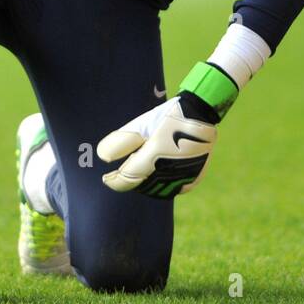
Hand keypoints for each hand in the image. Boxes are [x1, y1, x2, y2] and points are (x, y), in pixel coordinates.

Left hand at [97, 94, 219, 198]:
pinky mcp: (194, 178)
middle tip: (125, 169)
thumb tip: (102, 156)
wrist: (200, 113)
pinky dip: (164, 184)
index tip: (107, 178)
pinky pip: (175, 188)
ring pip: (157, 190)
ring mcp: (183, 176)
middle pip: (141, 185)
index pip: (127, 179)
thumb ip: (121, 141)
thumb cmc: (167, 117)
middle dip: (131, 179)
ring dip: (146, 184)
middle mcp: (169, 171)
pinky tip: (160, 174)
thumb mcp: (141, 125)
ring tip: (142, 171)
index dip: (115, 181)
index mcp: (153, 157)